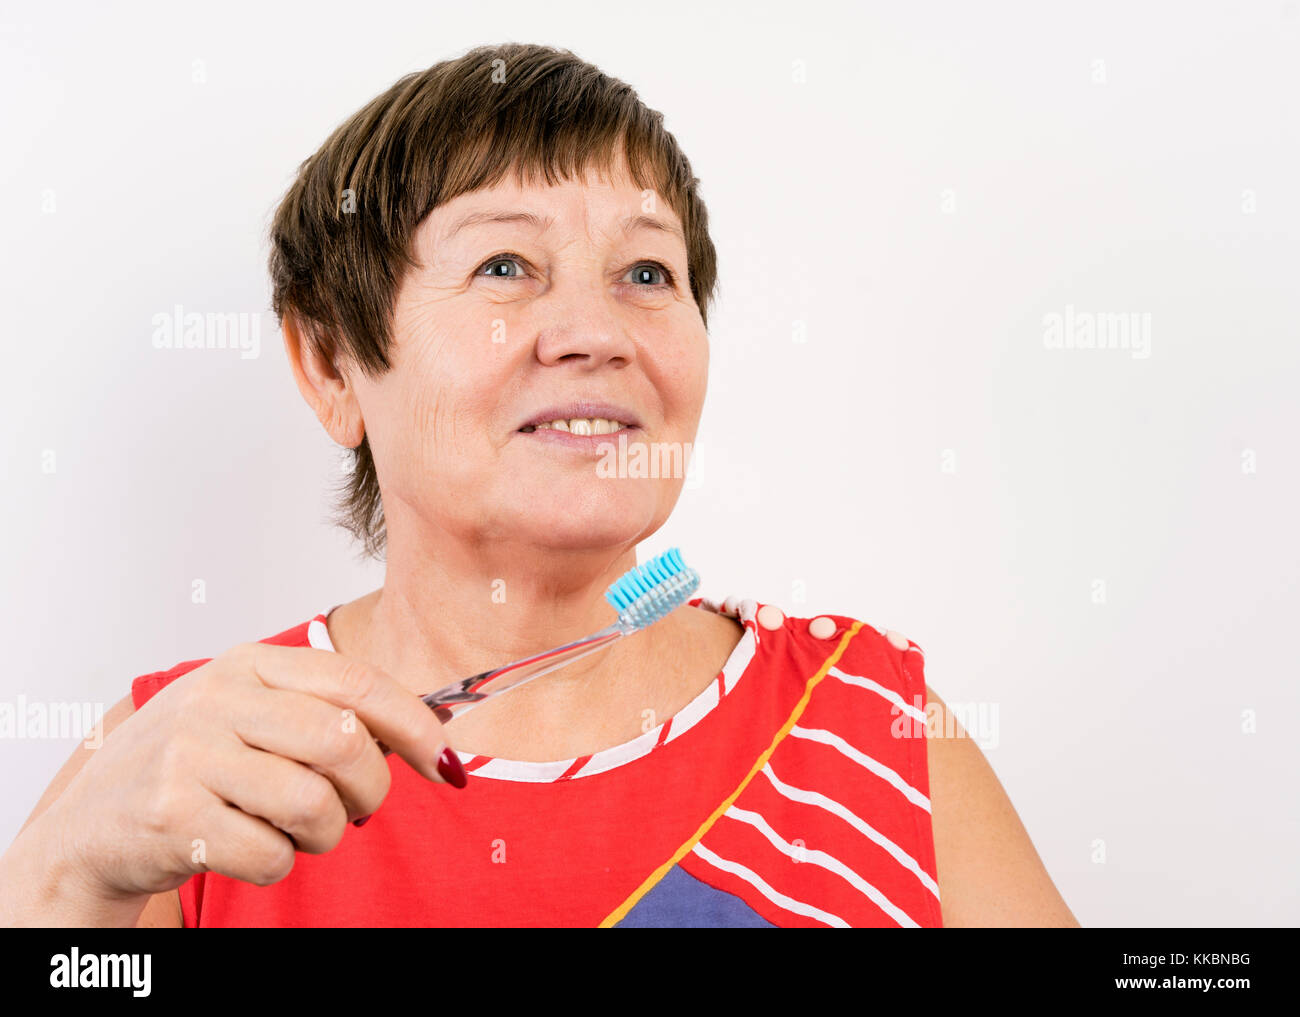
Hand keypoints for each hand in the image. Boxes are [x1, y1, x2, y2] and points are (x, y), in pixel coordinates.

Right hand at [39, 642, 457, 904]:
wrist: (89, 827)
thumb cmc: (190, 769)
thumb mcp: (249, 715)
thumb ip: (324, 712)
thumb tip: (431, 738)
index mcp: (248, 665)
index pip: (357, 682)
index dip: (415, 724)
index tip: (444, 761)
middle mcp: (217, 700)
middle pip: (345, 743)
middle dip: (370, 789)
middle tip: (355, 809)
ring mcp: (189, 756)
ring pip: (314, 803)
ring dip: (324, 835)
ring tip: (297, 832)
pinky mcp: (172, 817)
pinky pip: (272, 854)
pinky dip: (278, 864)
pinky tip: (248, 848)